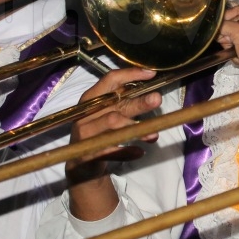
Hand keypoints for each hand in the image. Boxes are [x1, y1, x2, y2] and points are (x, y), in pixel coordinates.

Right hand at [64, 66, 160, 220]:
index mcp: (90, 99)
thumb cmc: (99, 133)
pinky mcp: (87, 153)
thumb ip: (124, 102)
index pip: (109, 80)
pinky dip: (127, 152)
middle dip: (138, 102)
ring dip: (136, 128)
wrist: (81, 165)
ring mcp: (85, 134)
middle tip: (158, 99)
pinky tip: (140, 152)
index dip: (130, 74)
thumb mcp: (108, 114)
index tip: (151, 73)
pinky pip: (111, 150)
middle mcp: (85, 114)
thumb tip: (153, 91)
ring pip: (113, 124)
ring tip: (154, 134)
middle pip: (114, 104)